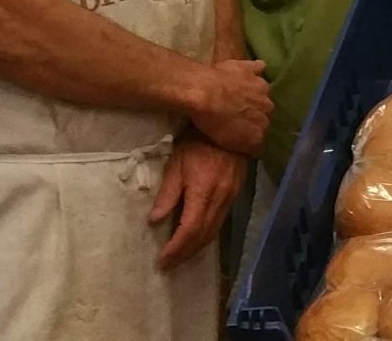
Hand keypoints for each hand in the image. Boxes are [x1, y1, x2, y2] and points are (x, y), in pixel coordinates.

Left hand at [150, 133, 249, 269]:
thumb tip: (155, 220)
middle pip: (203, 236)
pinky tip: (197, 238)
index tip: (162, 261)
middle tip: (169, 265)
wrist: (232, 127)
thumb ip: (168, 193)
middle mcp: (220, 199)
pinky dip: (207, 235)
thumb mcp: (177, 163)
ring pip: (214, 231)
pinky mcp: (236, 194)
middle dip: (185, 254)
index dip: (176, 249)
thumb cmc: (197, 142)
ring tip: (180, 256)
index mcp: (203, 193)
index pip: (189, 230)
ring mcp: (231, 198)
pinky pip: (221, 222)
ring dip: (197, 248)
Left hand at [185, 57, 271, 155]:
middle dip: (255, 113)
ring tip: (238, 96)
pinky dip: (255, 71)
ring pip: (263, 92)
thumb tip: (256, 147)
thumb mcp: (230, 142)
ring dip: (255, 94)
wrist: (202, 92)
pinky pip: (259, 68)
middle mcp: (268, 106)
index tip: (242, 132)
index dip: (252, 132)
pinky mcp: (251, 68)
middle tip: (237, 113)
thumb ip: (249, 144)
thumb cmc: (212, 120)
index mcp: (263, 124)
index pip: (263, 131)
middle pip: (265, 111)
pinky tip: (245, 73)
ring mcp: (261, 86)